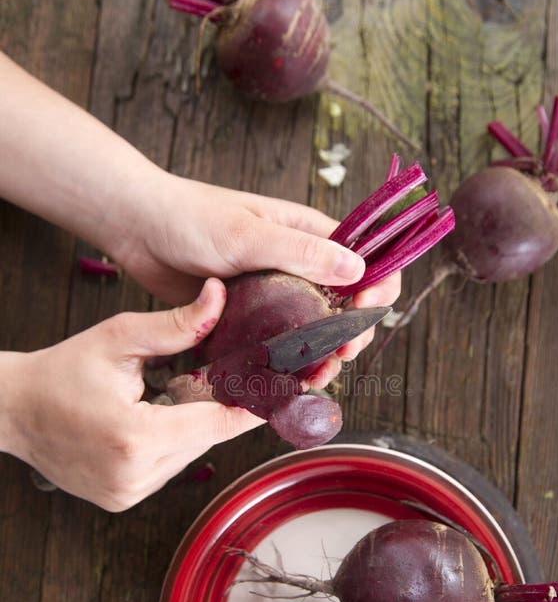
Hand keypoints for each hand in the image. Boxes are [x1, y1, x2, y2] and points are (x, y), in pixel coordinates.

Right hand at [2, 280, 260, 510]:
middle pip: (205, 439)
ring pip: (189, 455)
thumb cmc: (60, 373)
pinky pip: (166, 468)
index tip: (287, 392)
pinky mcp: (122, 499)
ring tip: (160, 398)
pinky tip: (143, 420)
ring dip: (189, 427)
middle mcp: (136, 475)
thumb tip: (220, 298)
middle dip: (214, 409)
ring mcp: (128, 493)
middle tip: (209, 378)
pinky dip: (168, 444)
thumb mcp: (117, 339)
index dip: (254, 406)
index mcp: (136, 437)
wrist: (12, 413)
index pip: (217, 423)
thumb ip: (176, 325)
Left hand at [116, 174, 400, 381]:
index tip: (363, 310)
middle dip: (352, 332)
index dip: (376, 286)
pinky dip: (287, 365)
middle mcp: (298, 266)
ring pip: (314, 332)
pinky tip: (287, 383)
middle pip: (345, 305)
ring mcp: (274, 294)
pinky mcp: (249, 318)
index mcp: (309, 235)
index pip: (365, 260)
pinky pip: (278, 345)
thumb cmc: (190, 218)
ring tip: (317, 376)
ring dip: (323, 357)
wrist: (138, 229)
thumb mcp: (246, 234)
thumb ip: (301, 253)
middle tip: (341, 354)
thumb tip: (358, 269)